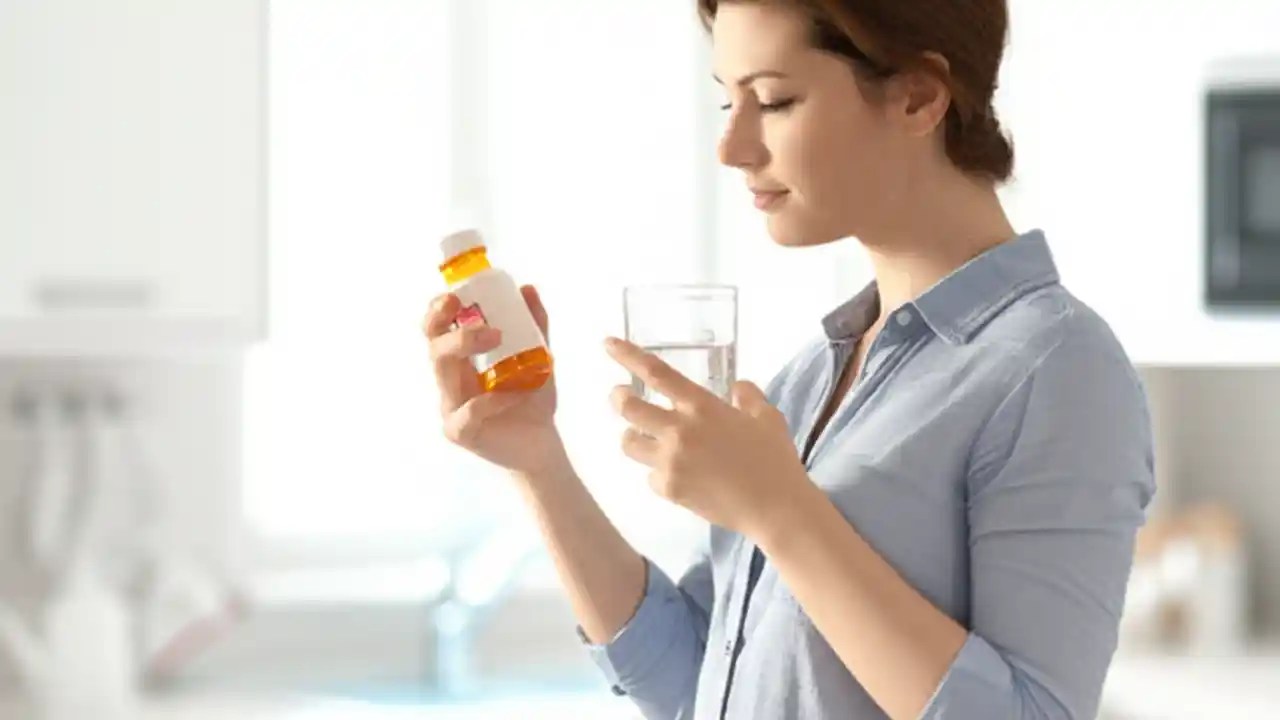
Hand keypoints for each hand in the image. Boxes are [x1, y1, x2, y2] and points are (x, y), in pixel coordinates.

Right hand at [423, 285, 563, 475]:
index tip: (454, 294)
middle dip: (449, 324)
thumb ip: (534, 326)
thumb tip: (528, 289)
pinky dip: (491, 399)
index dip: (437, 311)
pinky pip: (467, 411)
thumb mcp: (539, 358)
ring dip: (465, 345)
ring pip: (442, 372)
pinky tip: (514, 395)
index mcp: (462, 361)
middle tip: (475, 313)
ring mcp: (451, 407)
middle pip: (433, 346)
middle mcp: (451, 381)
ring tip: (497, 337)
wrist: (543, 445)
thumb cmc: (533, 401)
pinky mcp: (460, 432)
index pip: (436, 330)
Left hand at [604, 337, 810, 538]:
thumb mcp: (767, 418)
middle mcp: (679, 430)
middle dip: (618, 398)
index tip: (607, 344)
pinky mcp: (668, 488)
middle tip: (620, 395)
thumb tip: (737, 388)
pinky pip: (649, 475)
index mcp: (702, 406)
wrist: (774, 508)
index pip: (656, 373)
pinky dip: (657, 472)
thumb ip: (748, 397)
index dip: (628, 355)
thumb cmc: (774, 460)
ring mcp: (670, 461)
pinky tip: (676, 474)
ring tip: (644, 437)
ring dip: (633, 436)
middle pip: (628, 408)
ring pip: (628, 443)